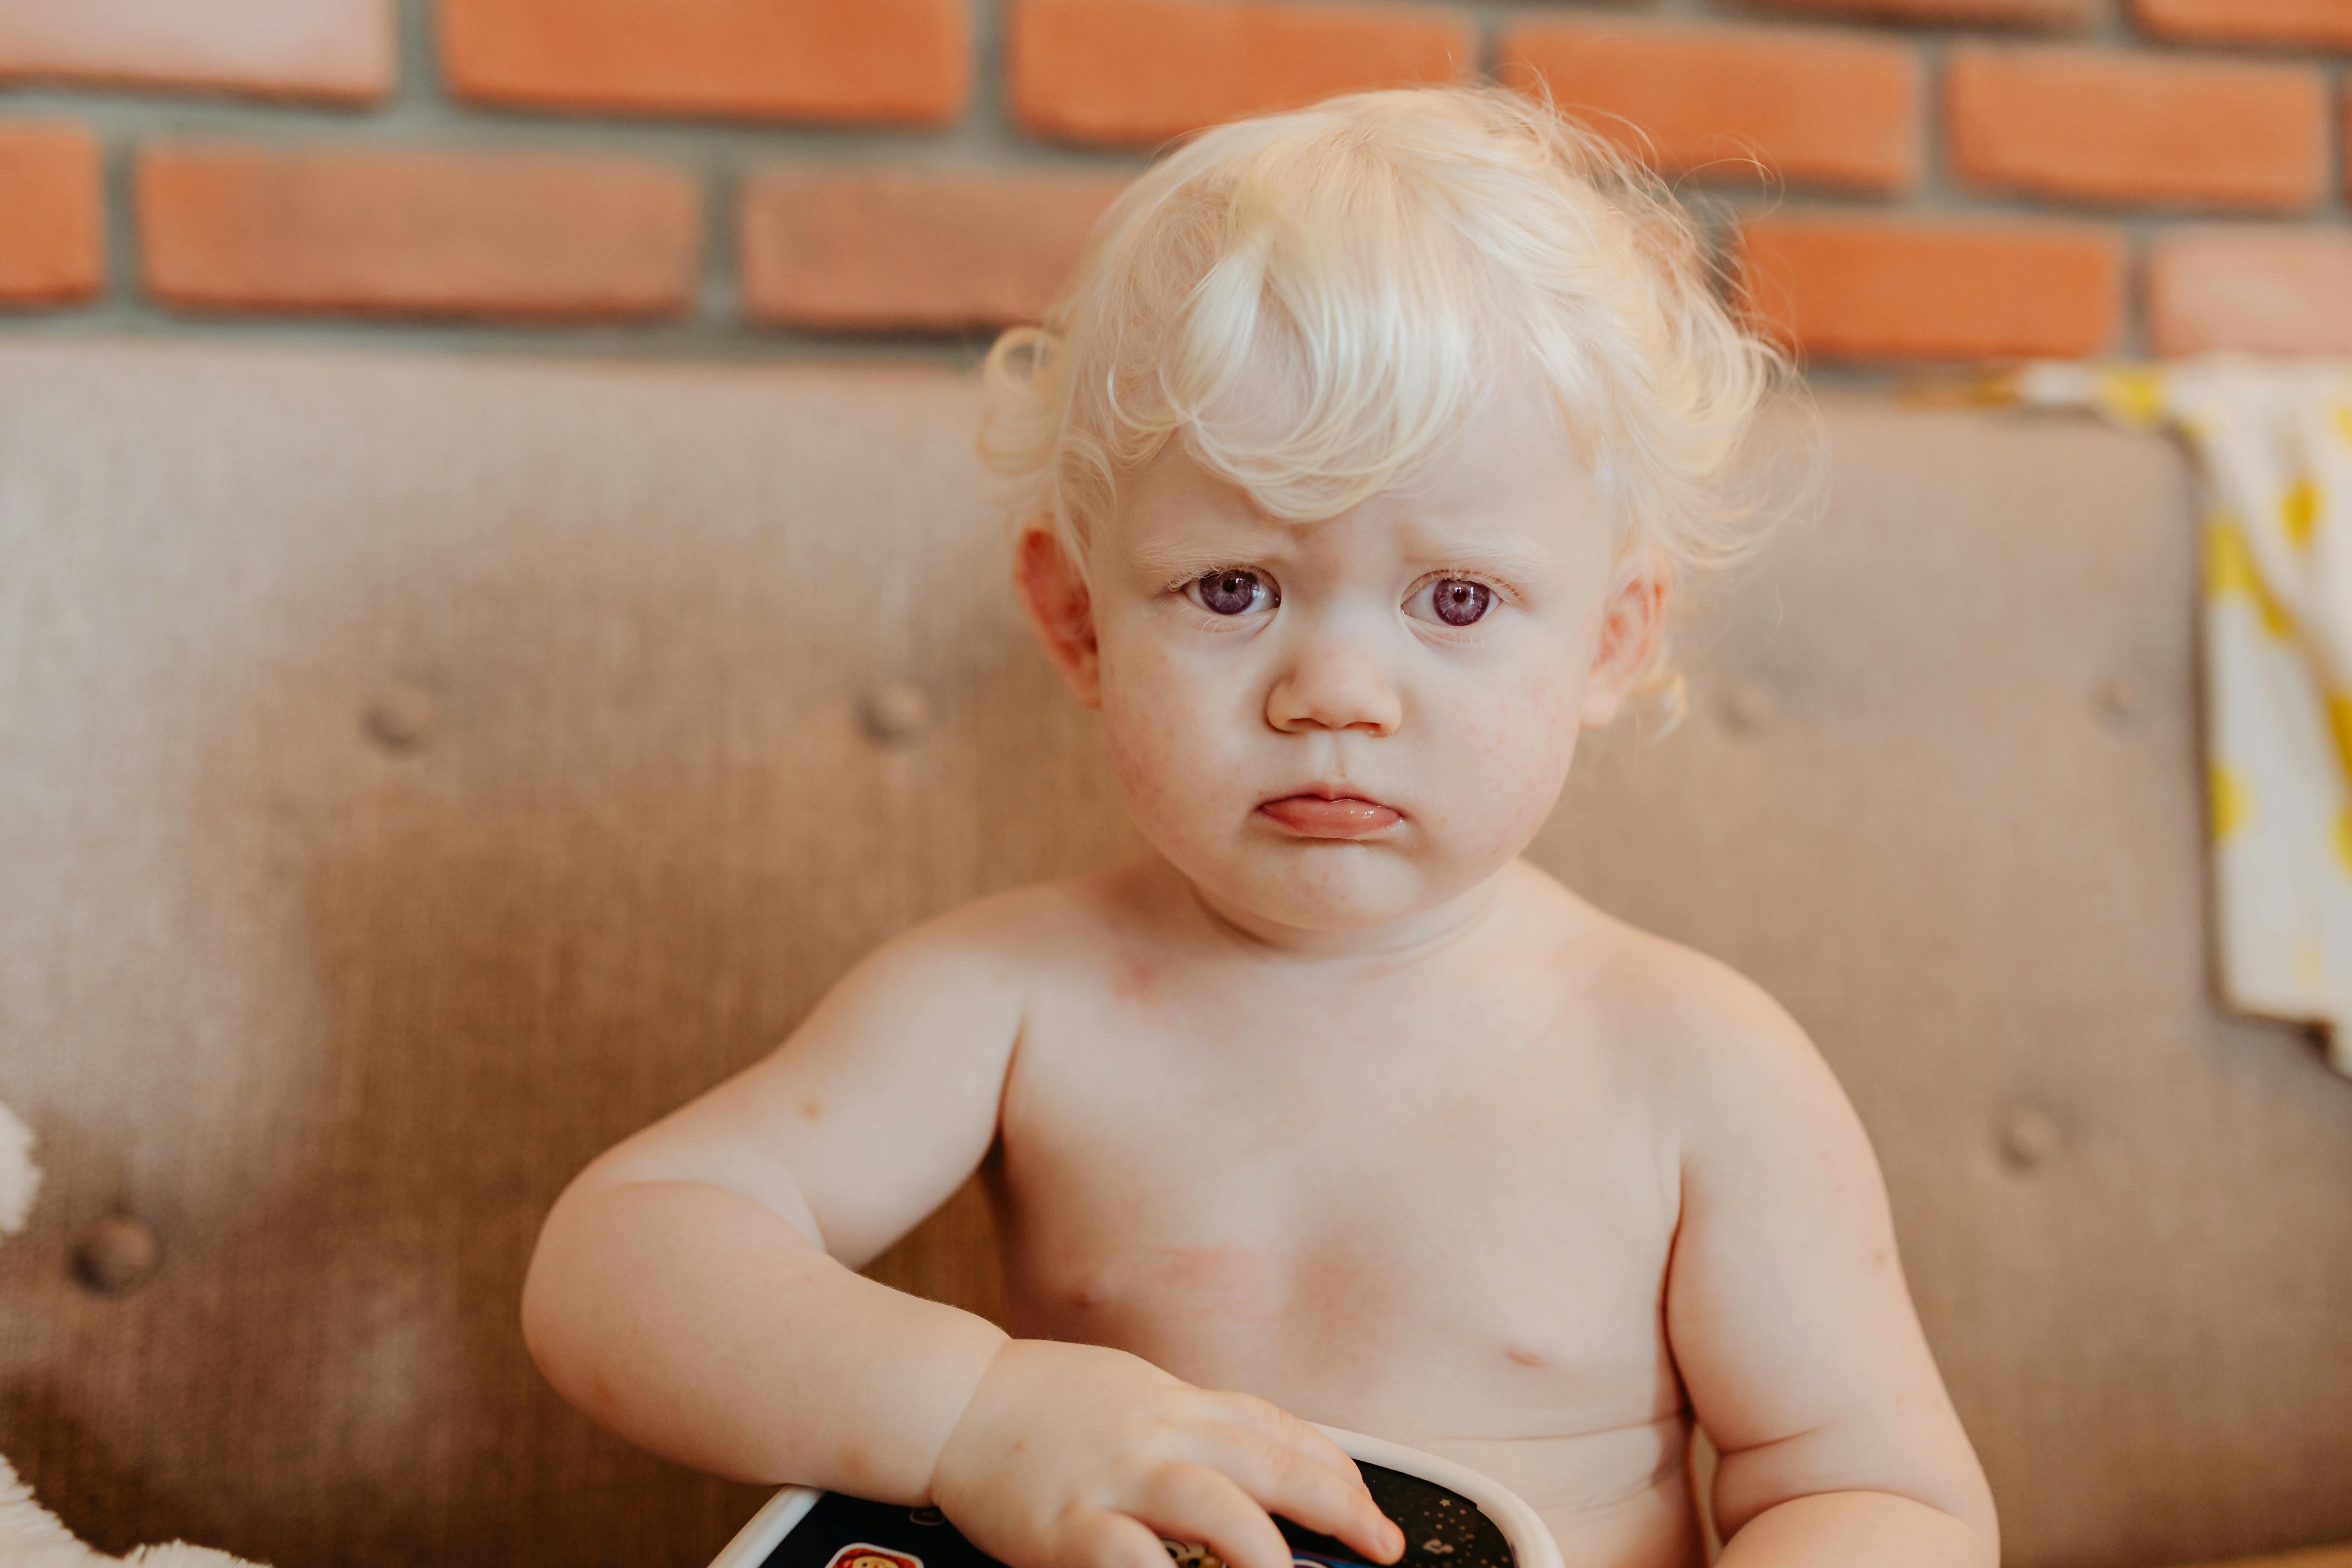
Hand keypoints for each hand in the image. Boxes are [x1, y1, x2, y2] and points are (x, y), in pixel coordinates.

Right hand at [929, 1340, 1404, 1567]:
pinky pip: (1129, 1556)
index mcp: (1176, 1403)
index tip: (1373, 1509)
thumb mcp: (1133, 1393)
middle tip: (1382, 1546)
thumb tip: (1254, 1456)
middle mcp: (1157, 1433)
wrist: (956, 1400)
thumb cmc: (1046, 1404)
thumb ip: (1190, 1425)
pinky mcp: (1067, 1522)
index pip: (1276, 1430)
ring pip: (1213, 1505)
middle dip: (1336, 1506)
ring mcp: (1114, 1476)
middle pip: (1266, 1463)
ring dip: (1265, 1552)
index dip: (1334, 1470)